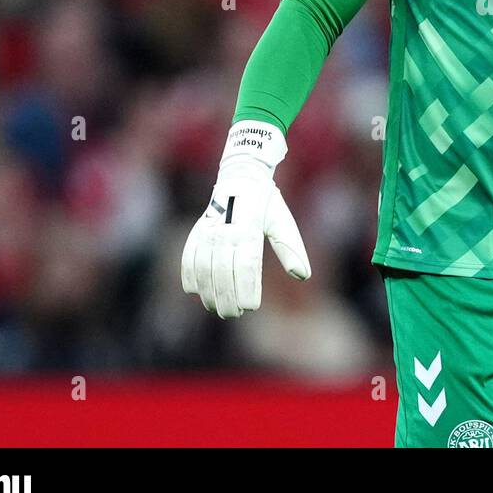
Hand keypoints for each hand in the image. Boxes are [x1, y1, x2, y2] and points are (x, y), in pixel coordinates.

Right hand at [181, 121, 310, 317]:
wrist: (240, 177)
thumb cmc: (266, 205)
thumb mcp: (283, 223)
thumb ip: (291, 250)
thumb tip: (303, 276)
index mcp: (249, 229)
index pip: (247, 265)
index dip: (247, 288)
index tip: (251, 307)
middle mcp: (226, 231)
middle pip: (224, 272)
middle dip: (227, 297)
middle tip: (233, 314)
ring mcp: (208, 232)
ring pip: (204, 269)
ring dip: (208, 292)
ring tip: (216, 308)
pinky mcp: (197, 232)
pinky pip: (189, 258)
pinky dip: (190, 276)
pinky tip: (196, 292)